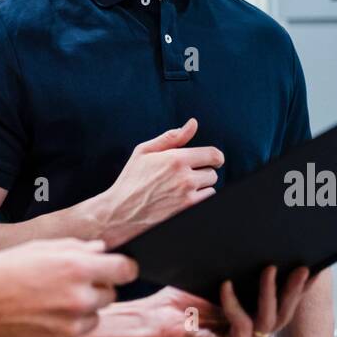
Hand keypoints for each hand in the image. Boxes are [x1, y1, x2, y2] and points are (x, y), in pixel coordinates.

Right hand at [0, 238, 138, 336]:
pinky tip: (39, 322)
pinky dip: (63, 332)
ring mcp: (71, 328)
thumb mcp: (36, 248)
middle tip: (65, 288)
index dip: (121, 269)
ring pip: (94, 318)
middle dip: (94, 290)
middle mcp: (79, 298)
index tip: (116, 271)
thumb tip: (99, 249)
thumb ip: (73, 247)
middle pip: (110, 295)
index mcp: (76, 268)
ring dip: (80, 313)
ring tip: (47, 306)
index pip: (125, 269)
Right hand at [95, 118, 222, 247]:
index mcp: (175, 159)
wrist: (121, 212)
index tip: (213, 160)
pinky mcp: (187, 212)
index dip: (216, 157)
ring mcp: (187, 197)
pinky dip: (198, 200)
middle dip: (202, 172)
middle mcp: (185, 178)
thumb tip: (193, 123)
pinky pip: (206, 202)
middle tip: (184, 176)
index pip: (214, 155)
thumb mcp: (144, 151)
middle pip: (212, 173)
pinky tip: (181, 199)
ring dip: (201, 188)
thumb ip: (171, 137)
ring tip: (180, 189)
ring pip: (211, 189)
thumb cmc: (131, 179)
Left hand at [141, 266, 315, 336]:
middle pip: (282, 313)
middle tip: (302, 267)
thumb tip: (258, 245)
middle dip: (294, 289)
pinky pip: (242, 324)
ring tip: (269, 268)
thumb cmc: (178, 301)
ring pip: (268, 320)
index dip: (299, 287)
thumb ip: (236, 271)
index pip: (281, 303)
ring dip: (270, 292)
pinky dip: (234, 302)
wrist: (151, 322)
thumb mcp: (215, 279)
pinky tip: (226, 285)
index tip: (313, 267)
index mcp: (250, 319)